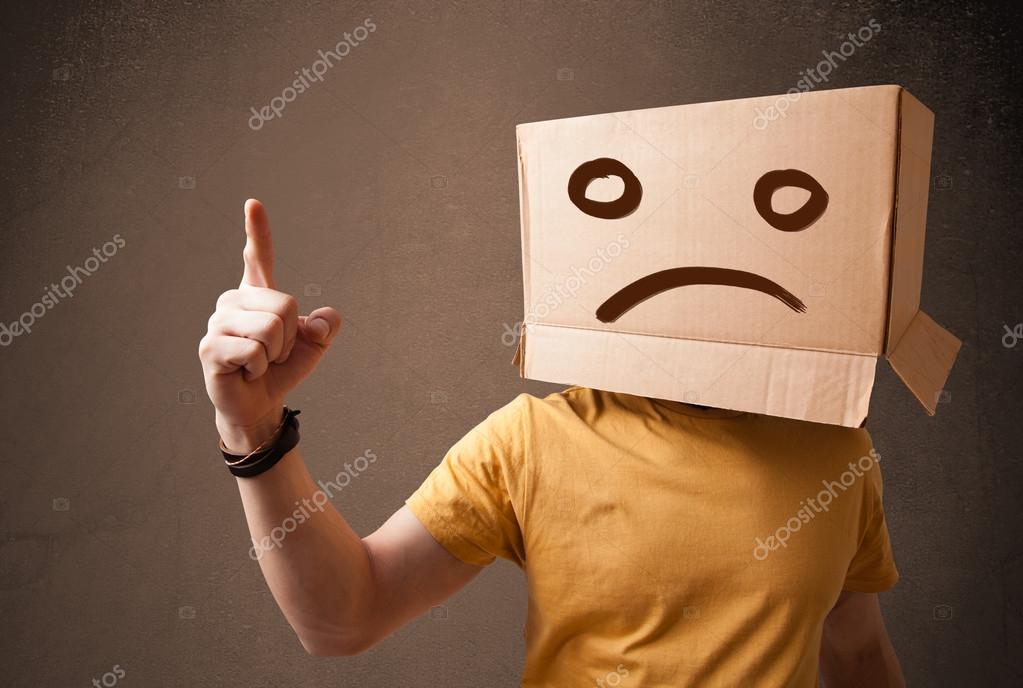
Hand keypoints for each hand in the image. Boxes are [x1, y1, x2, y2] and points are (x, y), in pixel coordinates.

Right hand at [198, 199, 340, 452]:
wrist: (260, 406)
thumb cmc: (281, 370)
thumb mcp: (313, 346)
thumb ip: (325, 327)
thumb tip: (321, 320)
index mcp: (257, 295)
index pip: (257, 258)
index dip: (257, 231)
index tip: (254, 203)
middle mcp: (233, 301)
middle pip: (284, 303)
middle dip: (291, 336)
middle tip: (274, 353)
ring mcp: (218, 323)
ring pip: (270, 328)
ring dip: (276, 353)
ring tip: (259, 362)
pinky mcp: (210, 348)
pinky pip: (254, 351)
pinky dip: (261, 368)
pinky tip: (246, 373)